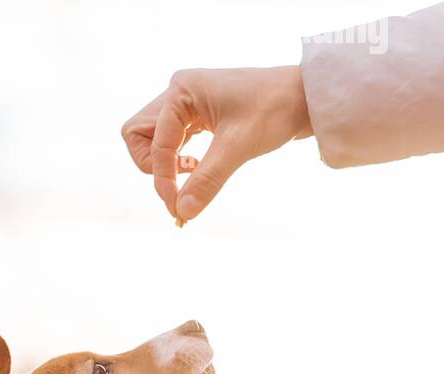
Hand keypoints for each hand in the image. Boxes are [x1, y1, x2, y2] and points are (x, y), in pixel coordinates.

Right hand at [121, 66, 311, 221]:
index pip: (153, 143)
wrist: (305, 97)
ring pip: (150, 138)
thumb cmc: (274, 110)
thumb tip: (183, 214)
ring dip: (162, 164)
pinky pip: (170, 140)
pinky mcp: (197, 114)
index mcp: (181, 90)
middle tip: (175, 186)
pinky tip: (195, 168)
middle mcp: (178, 92)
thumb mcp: (238, 147)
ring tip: (189, 175)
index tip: (178, 206)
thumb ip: (207, 180)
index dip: (162, 179)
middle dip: (152, 166)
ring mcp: (186, 102)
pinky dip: (175, 160)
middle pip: (138, 135)